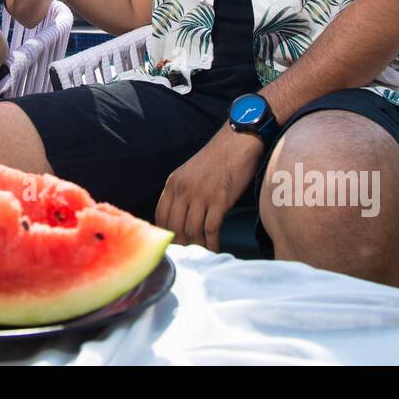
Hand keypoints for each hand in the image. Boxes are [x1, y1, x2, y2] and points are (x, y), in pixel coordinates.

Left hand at [154, 125, 263, 250]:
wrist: (237, 143)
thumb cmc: (217, 159)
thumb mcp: (189, 173)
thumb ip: (182, 193)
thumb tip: (180, 219)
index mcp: (173, 183)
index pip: (161, 216)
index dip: (165, 233)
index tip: (171, 245)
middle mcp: (183, 190)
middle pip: (175, 227)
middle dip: (181, 244)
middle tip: (188, 255)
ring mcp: (200, 196)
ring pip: (192, 231)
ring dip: (197, 246)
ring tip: (202, 254)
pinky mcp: (219, 200)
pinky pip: (211, 230)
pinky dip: (212, 243)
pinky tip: (215, 249)